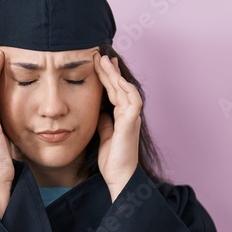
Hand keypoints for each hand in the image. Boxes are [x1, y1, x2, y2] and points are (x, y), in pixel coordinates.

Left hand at [94, 53, 140, 201]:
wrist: (119, 176)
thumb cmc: (112, 159)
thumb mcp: (104, 135)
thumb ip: (104, 122)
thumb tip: (100, 111)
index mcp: (122, 116)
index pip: (114, 91)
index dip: (107, 77)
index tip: (99, 63)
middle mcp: (129, 114)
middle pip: (119, 86)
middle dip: (110, 70)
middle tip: (100, 55)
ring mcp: (132, 118)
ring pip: (126, 90)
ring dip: (115, 75)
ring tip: (105, 62)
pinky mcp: (131, 124)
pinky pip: (131, 102)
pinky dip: (125, 90)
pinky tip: (117, 80)